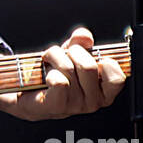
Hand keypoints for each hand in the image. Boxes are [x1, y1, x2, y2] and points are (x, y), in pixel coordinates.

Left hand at [0, 28, 125, 120]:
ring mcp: (74, 106)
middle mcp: (92, 102)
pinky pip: (58, 81)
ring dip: (55, 57)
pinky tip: (45, 75)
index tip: (93, 56)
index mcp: (103, 92)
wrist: (25, 91)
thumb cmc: (52, 73)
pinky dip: (48, 71)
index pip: (118, 77)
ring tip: (49, 62)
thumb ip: (81, 43)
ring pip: (69, 69)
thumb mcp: (70, 54)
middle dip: (72, 52)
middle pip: (89, 66)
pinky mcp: (56, 106)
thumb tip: (84, 36)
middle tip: (63, 55)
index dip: (106, 61)